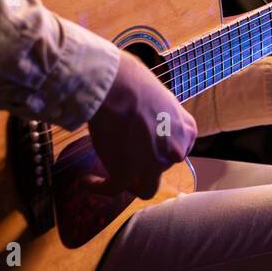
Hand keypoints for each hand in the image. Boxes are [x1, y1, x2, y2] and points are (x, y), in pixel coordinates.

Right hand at [86, 50, 196, 199]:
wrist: (115, 86)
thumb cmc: (133, 81)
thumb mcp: (160, 98)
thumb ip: (159, 117)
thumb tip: (142, 117)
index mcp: (186, 130)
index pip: (178, 150)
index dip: (161, 152)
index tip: (145, 149)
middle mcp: (176, 151)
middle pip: (162, 168)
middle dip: (147, 168)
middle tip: (127, 162)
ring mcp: (153, 166)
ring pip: (146, 189)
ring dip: (130, 185)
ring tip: (111, 179)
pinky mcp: (126, 175)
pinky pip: (112, 189)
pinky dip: (98, 187)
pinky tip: (85, 180)